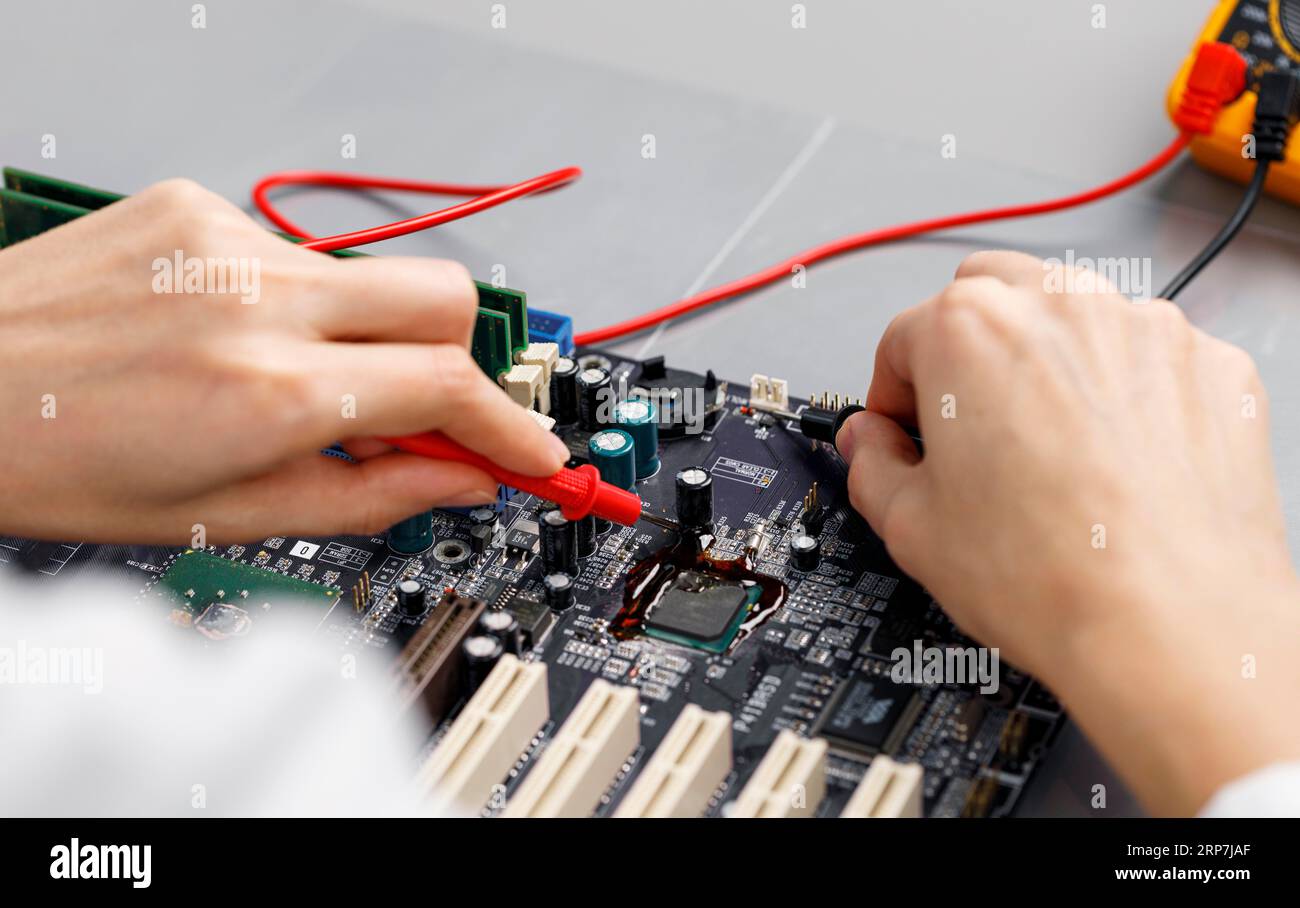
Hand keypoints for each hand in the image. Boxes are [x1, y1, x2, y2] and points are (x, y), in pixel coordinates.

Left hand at [0, 179, 569, 543]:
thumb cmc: (52, 461)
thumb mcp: (223, 520)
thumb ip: (366, 497)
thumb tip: (456, 480)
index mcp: (268, 391)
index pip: (449, 392)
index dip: (512, 430)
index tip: (537, 455)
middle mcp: (259, 298)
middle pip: (449, 301)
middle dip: (462, 366)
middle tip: (426, 422)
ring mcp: (229, 240)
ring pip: (376, 281)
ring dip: (374, 342)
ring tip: (309, 394)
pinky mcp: (198, 207)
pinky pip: (304, 256)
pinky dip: (305, 307)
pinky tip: (247, 343)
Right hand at [837, 250, 1299, 814]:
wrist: (1170, 628)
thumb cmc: (1049, 577)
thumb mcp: (912, 528)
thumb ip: (872, 465)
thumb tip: (869, 445)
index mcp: (969, 329)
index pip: (902, 338)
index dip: (894, 398)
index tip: (906, 436)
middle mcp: (1059, 308)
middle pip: (989, 296)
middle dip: (966, 350)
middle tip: (969, 427)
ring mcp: (1145, 330)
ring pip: (1072, 319)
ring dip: (1047, 364)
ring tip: (1048, 452)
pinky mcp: (1210, 366)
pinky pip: (1147, 359)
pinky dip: (1124, 393)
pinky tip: (1112, 462)